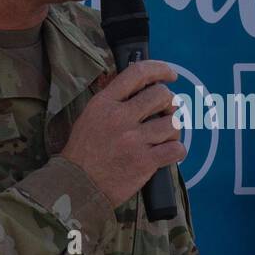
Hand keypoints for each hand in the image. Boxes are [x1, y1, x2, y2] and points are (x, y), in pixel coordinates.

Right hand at [61, 60, 185, 207]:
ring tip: (165, 136)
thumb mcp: (90, 116)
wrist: (78, 185)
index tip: (170, 75)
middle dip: (169, 103)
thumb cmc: (84, 151)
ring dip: (174, 128)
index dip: (160, 69)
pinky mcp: (145, 162)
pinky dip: (177, 151)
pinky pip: (176, 149)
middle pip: (162, 95)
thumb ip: (113, 99)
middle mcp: (120, 117)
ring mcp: (133, 140)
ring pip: (173, 122)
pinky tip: (169, 152)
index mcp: (105, 103)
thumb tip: (139, 84)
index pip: (139, 73)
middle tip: (165, 113)